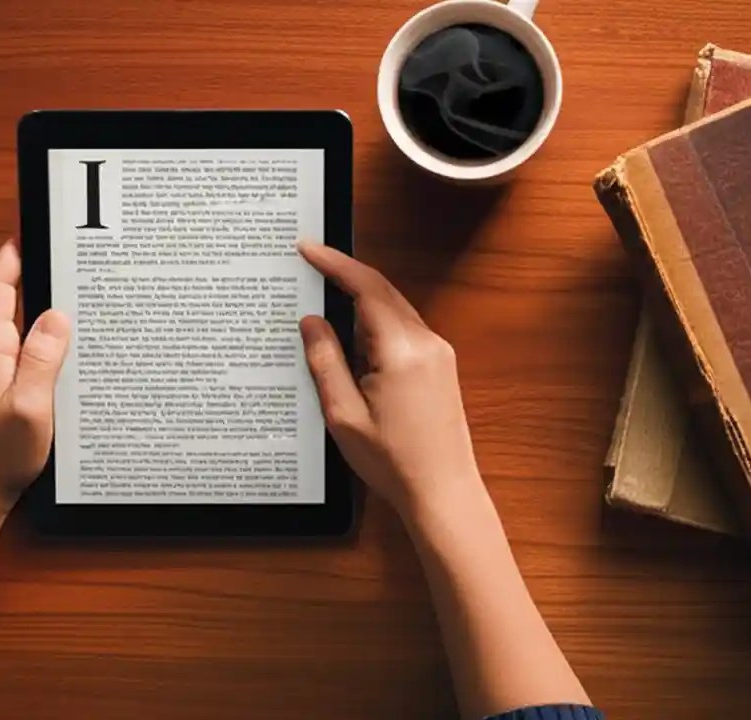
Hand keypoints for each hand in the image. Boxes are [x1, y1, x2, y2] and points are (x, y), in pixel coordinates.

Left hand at [0, 241, 71, 519]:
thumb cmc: (0, 455)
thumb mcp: (32, 407)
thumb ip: (44, 359)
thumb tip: (58, 315)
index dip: (12, 256)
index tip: (30, 231)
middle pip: (7, 299)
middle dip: (34, 275)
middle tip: (71, 261)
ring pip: (15, 323)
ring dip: (40, 308)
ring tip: (77, 296)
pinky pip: (19, 345)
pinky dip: (40, 336)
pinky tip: (65, 345)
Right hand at [298, 243, 481, 518]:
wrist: (443, 491)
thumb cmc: (393, 461)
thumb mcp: (343, 414)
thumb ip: (325, 362)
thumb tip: (311, 321)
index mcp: (401, 350)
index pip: (367, 288)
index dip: (335, 263)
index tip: (308, 248)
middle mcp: (427, 343)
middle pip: (383, 292)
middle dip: (346, 275)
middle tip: (309, 265)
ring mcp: (439, 353)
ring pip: (394, 310)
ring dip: (361, 301)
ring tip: (323, 299)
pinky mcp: (442, 366)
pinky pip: (404, 329)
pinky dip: (377, 323)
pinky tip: (352, 335)